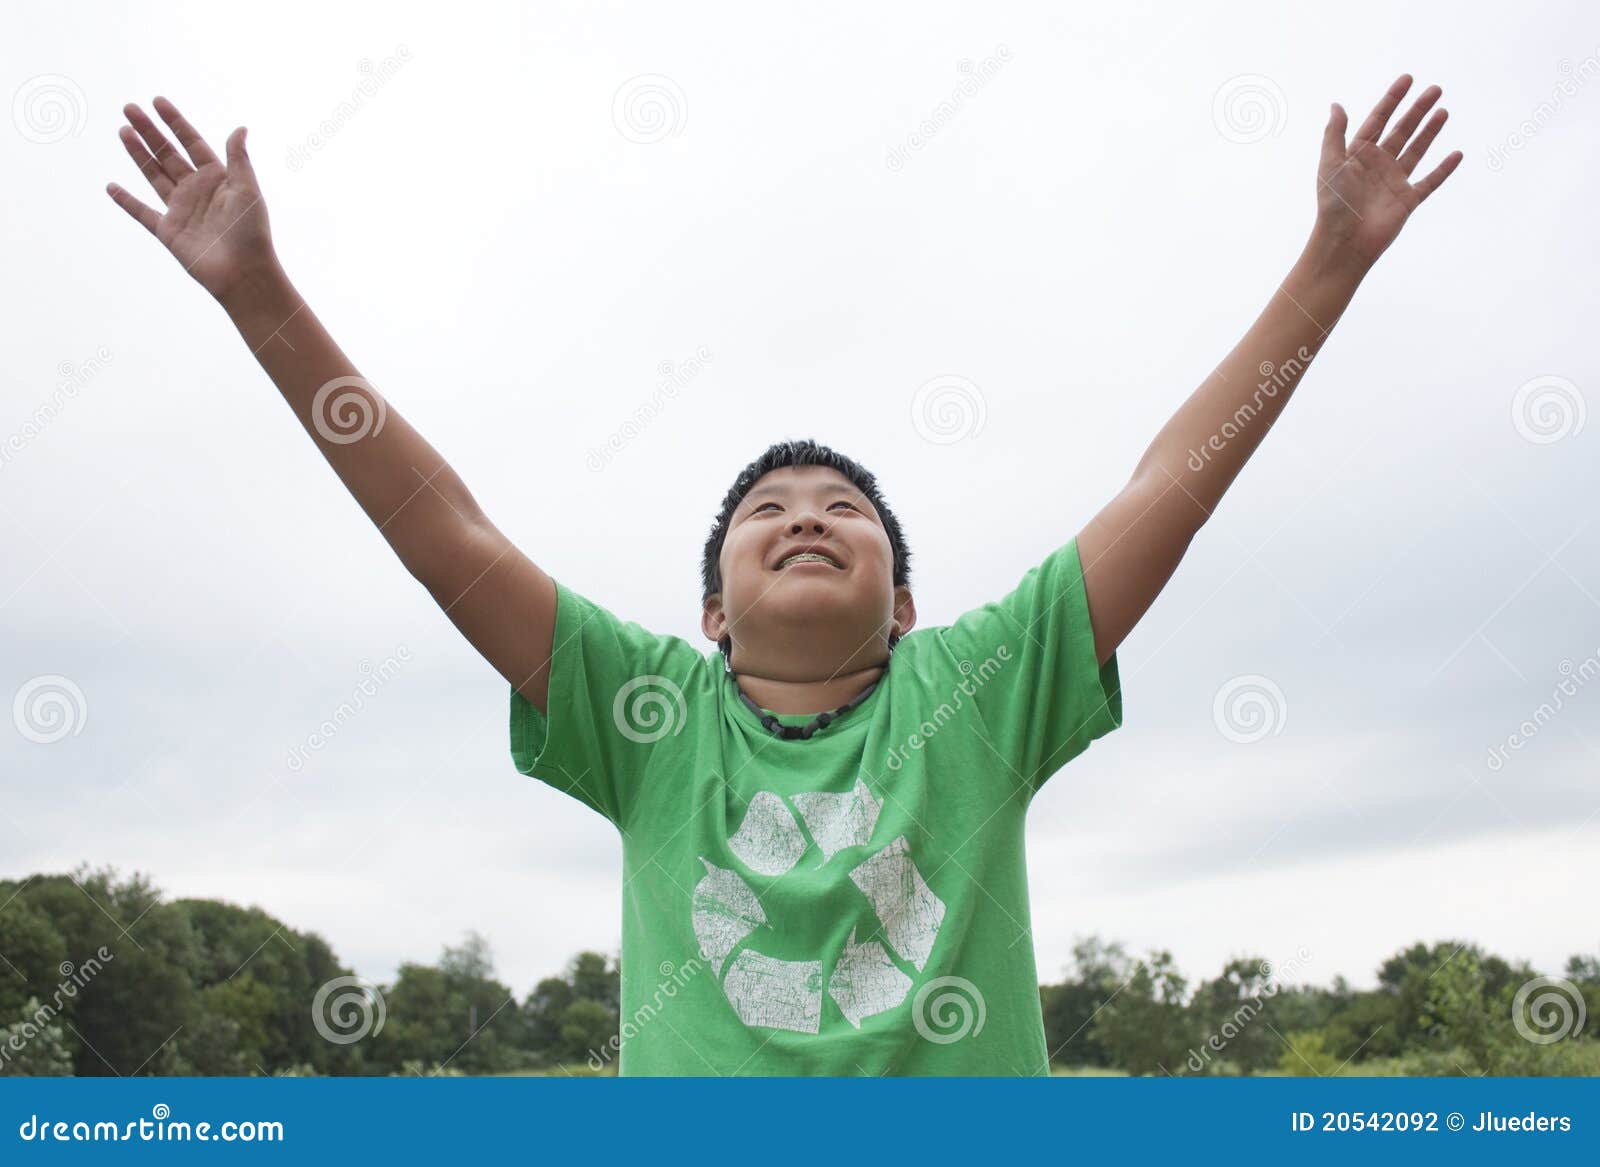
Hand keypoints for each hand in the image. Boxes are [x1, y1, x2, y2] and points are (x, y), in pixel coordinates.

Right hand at [106, 97, 277, 303]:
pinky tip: (111, 187)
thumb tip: (240, 127)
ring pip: (154, 175)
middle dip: (149, 131)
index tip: (157, 101)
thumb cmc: (251, 232)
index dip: (175, 122)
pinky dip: (126, 201)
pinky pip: (142, 213)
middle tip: (129, 108)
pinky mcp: (168, 231)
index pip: (192, 143)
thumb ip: (238, 158)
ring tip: (123, 131)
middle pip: (168, 154)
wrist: (243, 273)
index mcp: (218, 179)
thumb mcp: (247, 189)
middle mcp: (197, 191)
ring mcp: (181, 210)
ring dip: (138, 153)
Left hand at [1315, 74, 1462, 267]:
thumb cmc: (1333, 204)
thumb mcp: (1331, 163)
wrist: (1344, 241)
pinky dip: (1444, 169)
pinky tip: (1457, 154)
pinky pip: (1430, 182)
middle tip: (1435, 89)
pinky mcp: (1407, 200)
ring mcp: (1394, 182)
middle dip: (1417, 110)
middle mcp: (1377, 165)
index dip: (1392, 100)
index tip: (1408, 80)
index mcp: (1358, 155)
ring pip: (1416, 150)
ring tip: (1444, 111)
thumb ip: (1335, 134)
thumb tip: (1337, 104)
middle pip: (1401, 131)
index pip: (1378, 120)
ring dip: (1430, 131)